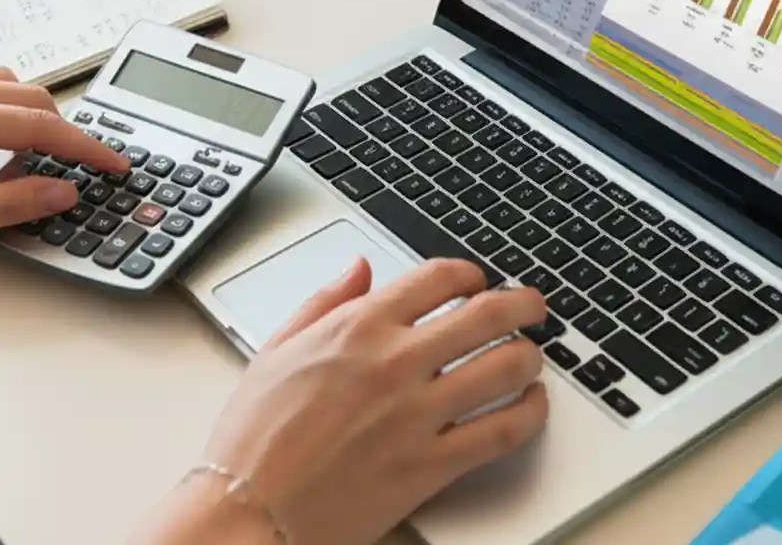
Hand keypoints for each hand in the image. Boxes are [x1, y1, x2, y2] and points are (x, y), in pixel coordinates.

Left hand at [0, 68, 129, 250]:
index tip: (113, 163)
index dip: (84, 147)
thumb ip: (11, 203)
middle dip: (66, 132)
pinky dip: (7, 107)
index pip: (37, 125)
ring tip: (45, 155)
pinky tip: (4, 137)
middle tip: (87, 165)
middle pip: (31, 97)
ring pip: (10, 84)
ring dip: (36, 116)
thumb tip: (63, 192)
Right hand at [135, 259, 549, 544]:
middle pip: (488, 314)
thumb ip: (323, 303)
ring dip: (530, 356)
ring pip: (507, 367)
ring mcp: (418, 413)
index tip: (478, 283)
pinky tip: (531, 406)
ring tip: (530, 358)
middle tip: (533, 308)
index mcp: (357, 327)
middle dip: (522, 305)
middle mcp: (395, 362)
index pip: (439, 278)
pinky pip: (504, 431)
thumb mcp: (275, 351)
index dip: (471, 274)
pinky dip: (530, 413)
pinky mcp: (431, 465)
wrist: (248, 513)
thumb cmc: (253, 439)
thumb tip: (358, 269)